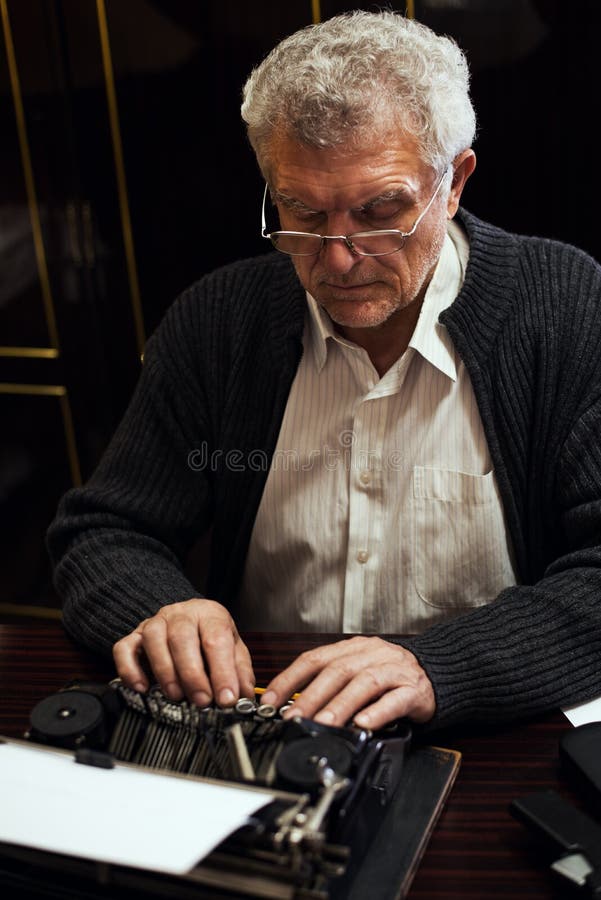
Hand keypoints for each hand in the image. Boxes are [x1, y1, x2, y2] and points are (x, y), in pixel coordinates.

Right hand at [112, 598, 254, 706]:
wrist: (187, 621)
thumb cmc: (211, 638)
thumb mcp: (233, 650)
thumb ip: (239, 671)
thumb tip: (242, 696)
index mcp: (210, 614)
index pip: (216, 638)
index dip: (222, 671)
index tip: (226, 698)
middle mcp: (181, 614)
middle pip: (182, 637)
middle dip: (193, 674)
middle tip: (202, 701)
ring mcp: (155, 623)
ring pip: (154, 640)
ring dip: (165, 672)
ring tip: (177, 696)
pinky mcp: (134, 636)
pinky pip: (124, 649)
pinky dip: (130, 669)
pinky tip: (142, 688)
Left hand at [260, 636, 434, 728]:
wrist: (436, 671)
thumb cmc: (391, 674)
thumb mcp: (358, 670)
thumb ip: (331, 683)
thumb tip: (294, 705)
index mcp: (352, 648)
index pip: (315, 658)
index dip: (291, 679)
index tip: (271, 700)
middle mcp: (372, 654)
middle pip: (338, 671)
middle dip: (312, 696)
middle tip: (294, 717)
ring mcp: (394, 670)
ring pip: (364, 683)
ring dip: (341, 705)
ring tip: (324, 723)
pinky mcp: (414, 689)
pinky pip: (395, 700)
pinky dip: (378, 712)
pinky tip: (364, 724)